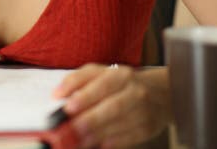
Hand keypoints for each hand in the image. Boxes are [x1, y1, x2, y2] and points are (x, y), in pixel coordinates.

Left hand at [52, 64, 170, 147]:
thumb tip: (57, 94)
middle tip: (73, 128)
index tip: (69, 107)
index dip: (85, 96)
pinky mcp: (148, 128)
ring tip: (80, 139)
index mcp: (120, 75)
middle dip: (91, 119)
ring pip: (121, 124)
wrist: (159, 92)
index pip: (102, 84)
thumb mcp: (98, 73)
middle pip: (113, 106)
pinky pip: (130, 138)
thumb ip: (76, 81)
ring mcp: (144, 111)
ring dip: (98, 134)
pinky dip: (113, 142)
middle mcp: (134, 92)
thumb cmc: (119, 83)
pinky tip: (99, 144)